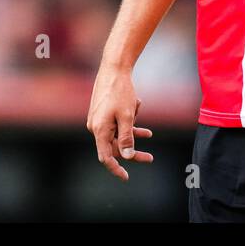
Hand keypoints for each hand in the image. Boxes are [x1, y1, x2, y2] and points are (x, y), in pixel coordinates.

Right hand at [86, 65, 153, 180]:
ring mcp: (98, 119)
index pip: (105, 156)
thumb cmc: (120, 91)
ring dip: (132, 134)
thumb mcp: (127, 116)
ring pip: (117, 135)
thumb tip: (127, 156)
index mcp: (98, 129)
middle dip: (132, 150)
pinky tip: (141, 121)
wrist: (114, 68)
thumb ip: (127, 138)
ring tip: (149, 133)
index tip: (126, 177)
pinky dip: (128, 125)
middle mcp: (95, 126)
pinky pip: (116, 125)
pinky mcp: (103, 112)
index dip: (115, 168)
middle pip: (114, 147)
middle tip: (150, 158)